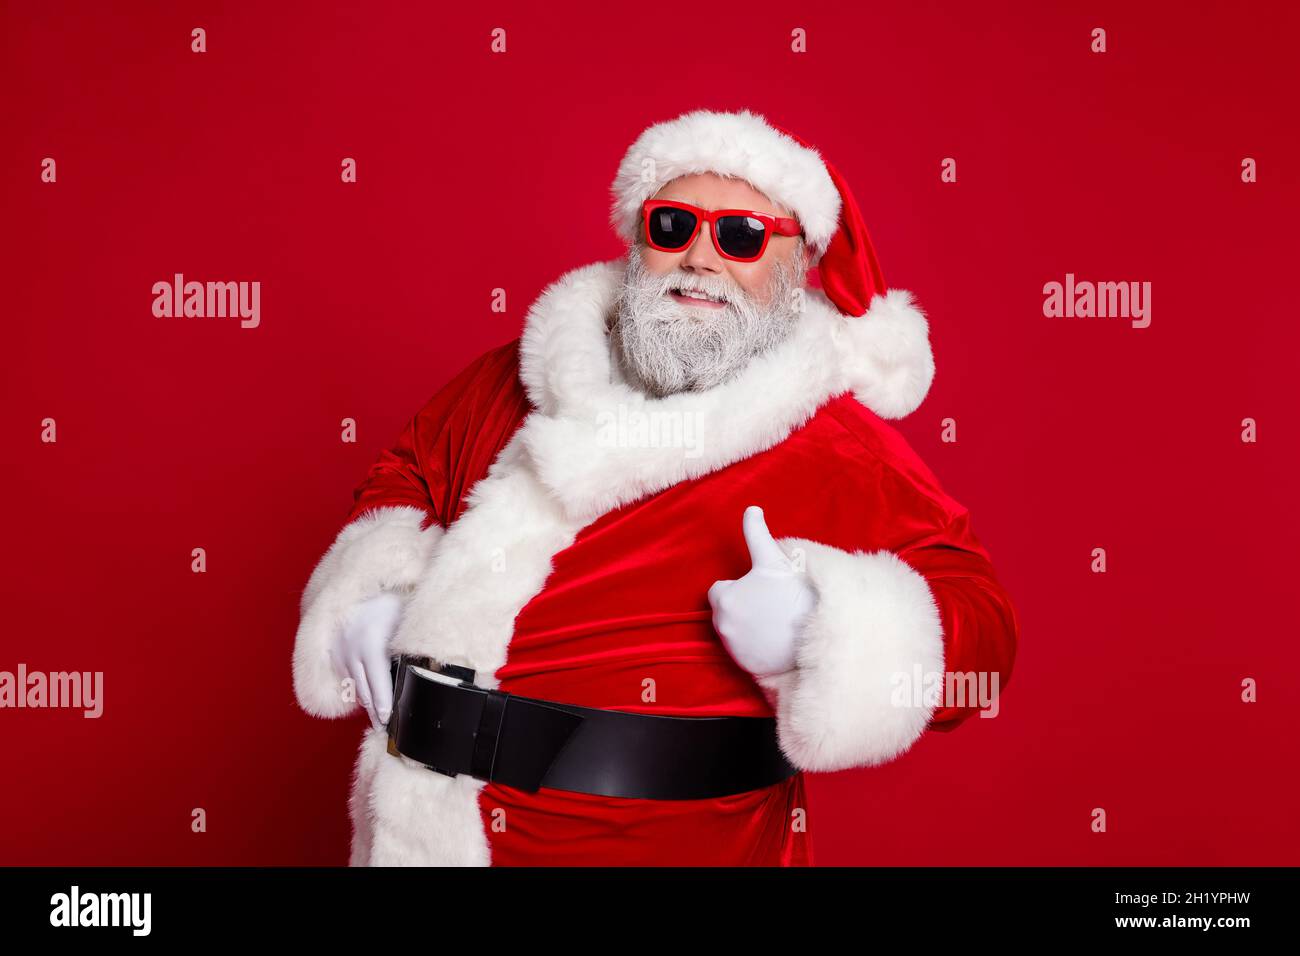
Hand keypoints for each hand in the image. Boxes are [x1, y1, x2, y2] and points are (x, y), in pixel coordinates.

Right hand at [330, 590, 403, 730]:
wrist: (363, 580)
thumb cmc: (391, 599)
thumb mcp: (404, 622)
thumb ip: (408, 649)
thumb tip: (422, 673)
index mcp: (371, 646)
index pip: (379, 687)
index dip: (385, 708)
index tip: (390, 723)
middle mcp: (351, 651)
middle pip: (364, 692)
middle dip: (376, 712)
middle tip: (386, 728)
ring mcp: (340, 651)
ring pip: (353, 686)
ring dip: (365, 702)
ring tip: (377, 718)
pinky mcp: (334, 649)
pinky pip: (344, 676)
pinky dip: (354, 688)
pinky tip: (364, 698)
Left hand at [708, 505, 815, 677]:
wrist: (818, 633)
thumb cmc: (794, 594)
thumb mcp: (774, 560)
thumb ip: (756, 533)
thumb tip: (750, 509)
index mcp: (725, 599)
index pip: (720, 589)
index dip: (740, 586)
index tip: (761, 589)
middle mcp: (722, 626)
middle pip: (726, 611)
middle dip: (741, 607)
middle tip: (770, 605)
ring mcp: (734, 649)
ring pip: (734, 631)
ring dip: (747, 626)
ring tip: (774, 621)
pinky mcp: (746, 667)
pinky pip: (744, 652)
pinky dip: (754, 647)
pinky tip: (774, 640)